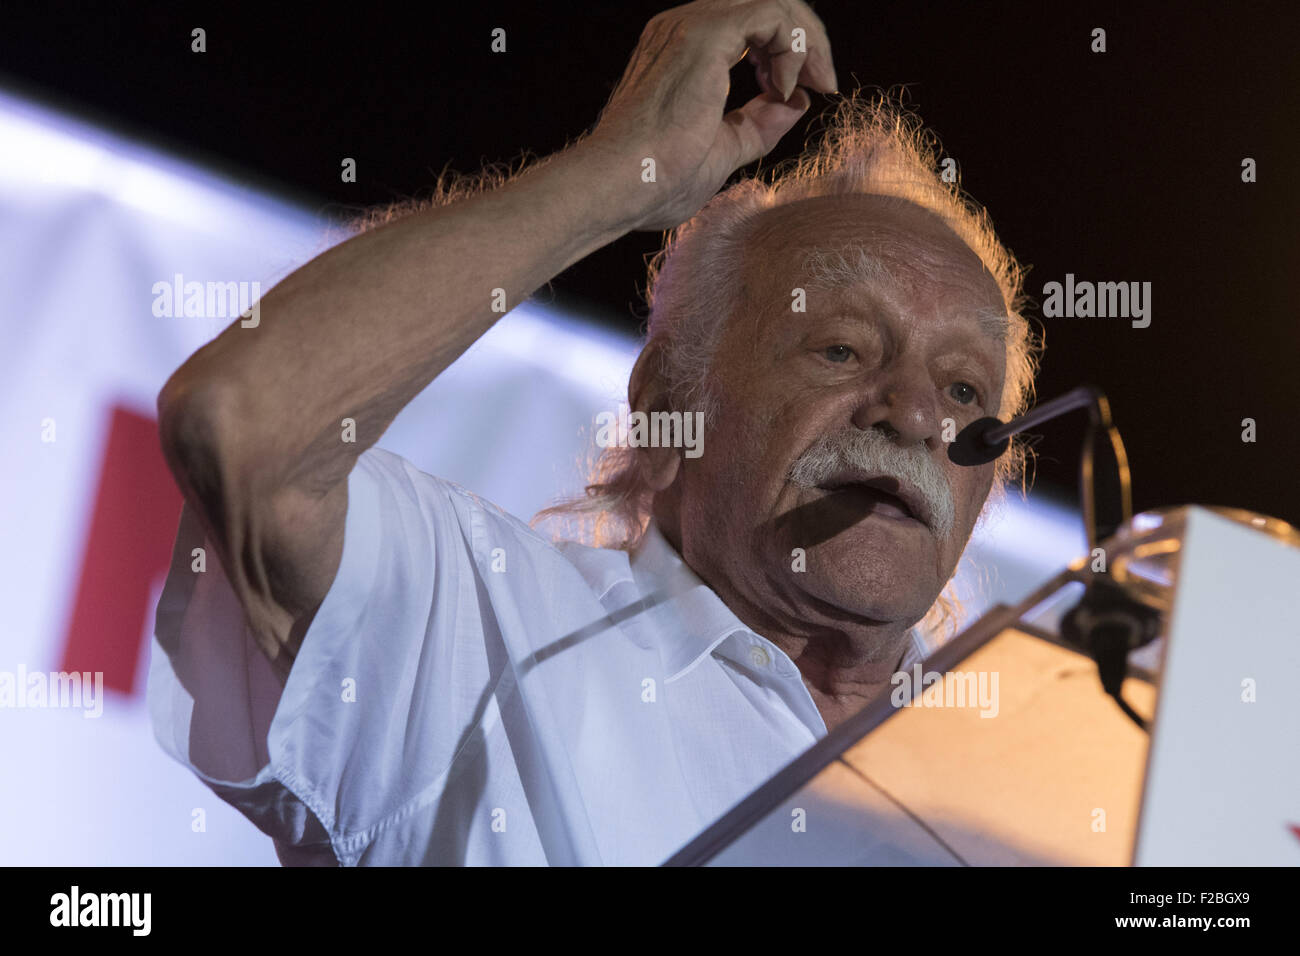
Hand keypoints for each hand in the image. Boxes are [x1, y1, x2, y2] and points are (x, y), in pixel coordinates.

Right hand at [584, 0, 837, 231]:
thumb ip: (757, 124)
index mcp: (682, 50)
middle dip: (805, 41)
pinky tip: (787, 86)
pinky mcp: (706, 36)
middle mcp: (684, 28)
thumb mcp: (722, 150)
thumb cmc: (656, 180)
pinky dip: (794, 46)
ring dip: (806, 41)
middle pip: (766, 7)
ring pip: (774, 3)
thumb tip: (795, 104)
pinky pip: (773, 14)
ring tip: (816, 83)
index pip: (750, 25)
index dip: (788, 53)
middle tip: (824, 83)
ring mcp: (692, 27)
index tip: (803, 93)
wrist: (621, 185)